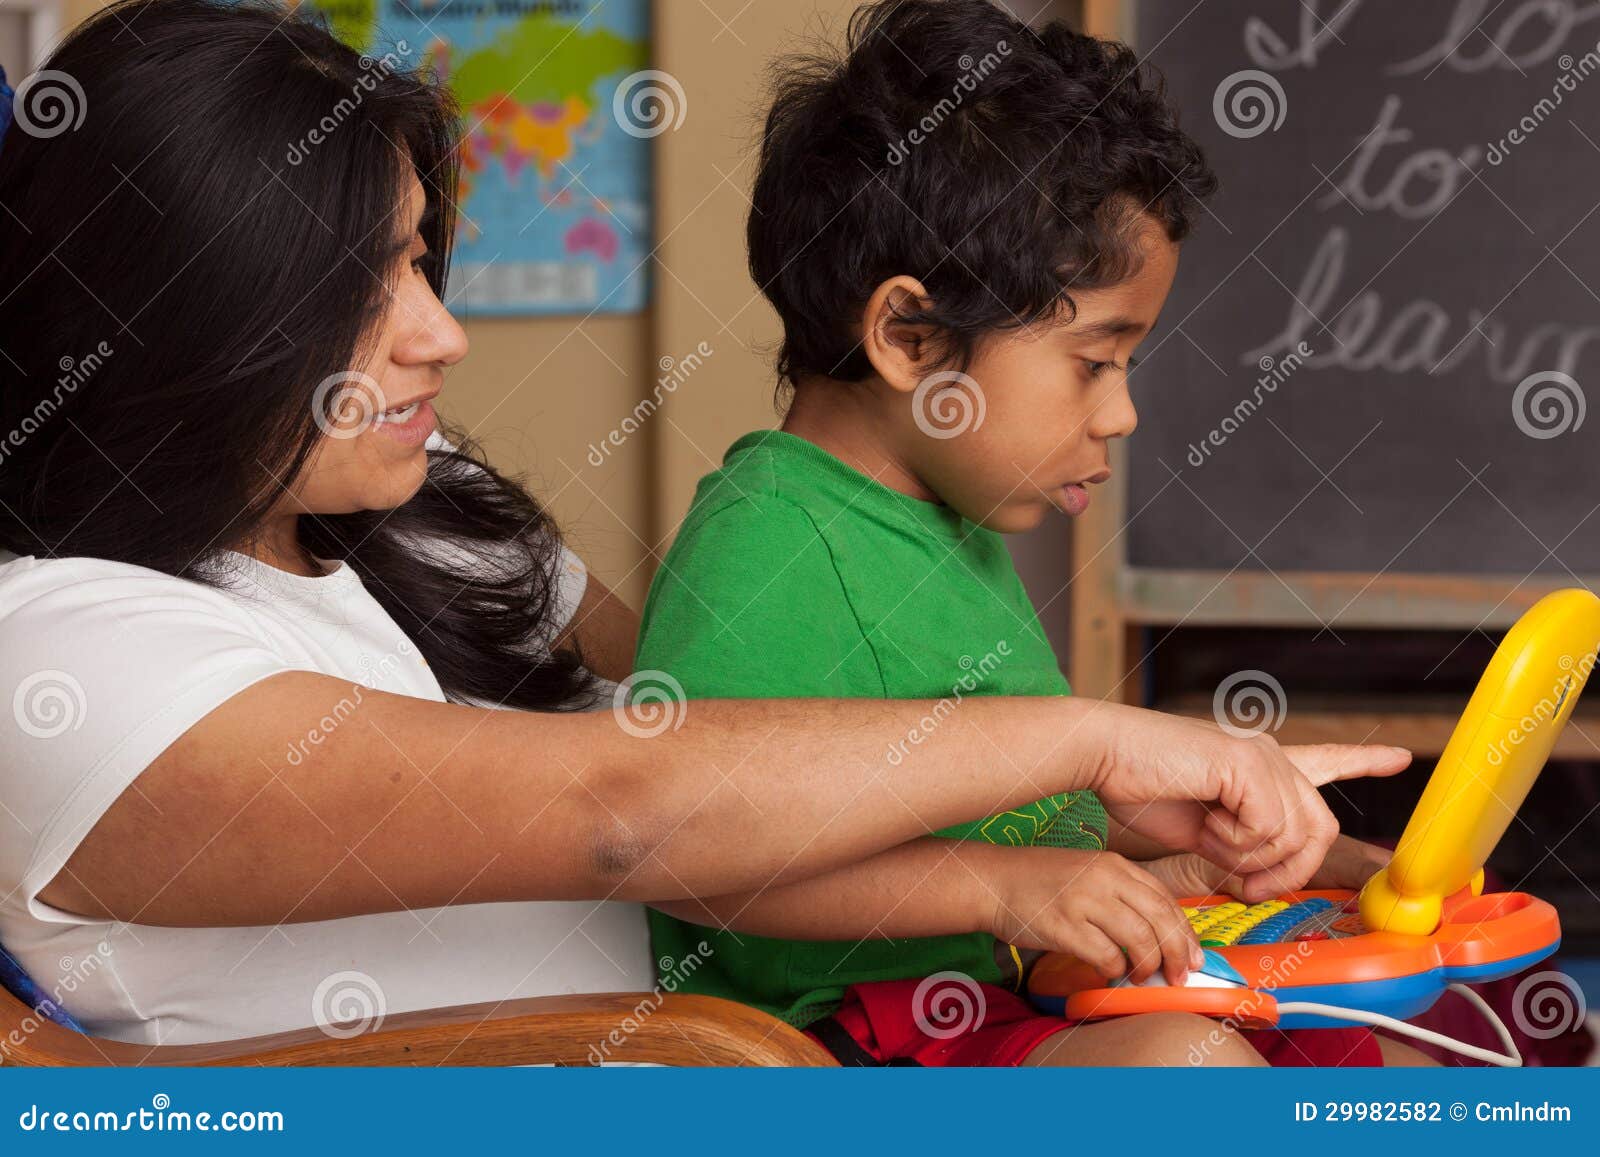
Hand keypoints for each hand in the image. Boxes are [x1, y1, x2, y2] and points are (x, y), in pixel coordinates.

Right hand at [979, 846, 1203, 984]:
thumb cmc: (1042, 882)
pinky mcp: (1063, 925)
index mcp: (1115, 865)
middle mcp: (1104, 878)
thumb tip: (1160, 936)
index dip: (1186, 933)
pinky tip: (1108, 970)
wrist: (993, 880)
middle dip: (1178, 954)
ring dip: (1148, 966)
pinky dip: (1114, 969)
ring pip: (1140, 940)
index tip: (1194, 957)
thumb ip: (1122, 895)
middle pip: (1161, 920)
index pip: (1166, 900)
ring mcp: (1083, 901)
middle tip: (1180, 976)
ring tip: (1143, 976)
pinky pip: (1105, 956)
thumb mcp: (1089, 873)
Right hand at [1079, 704, 1410, 900]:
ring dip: (1252, 858)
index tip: (1398, 757)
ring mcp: (1262, 757)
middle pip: (1319, 828)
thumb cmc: (1137, 789)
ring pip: (1296, 835)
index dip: (1362, 760)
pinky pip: (1270, 828)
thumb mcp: (1199, 834)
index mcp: (1257, 766)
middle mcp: (1268, 756)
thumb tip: (1260, 885)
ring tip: (1211, 840)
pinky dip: (1237, 844)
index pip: (1324, 759)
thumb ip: (1237, 852)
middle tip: (1249, 883)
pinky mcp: (1250, 764)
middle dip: (1291, 869)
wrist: (1105, 755)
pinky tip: (1207, 823)